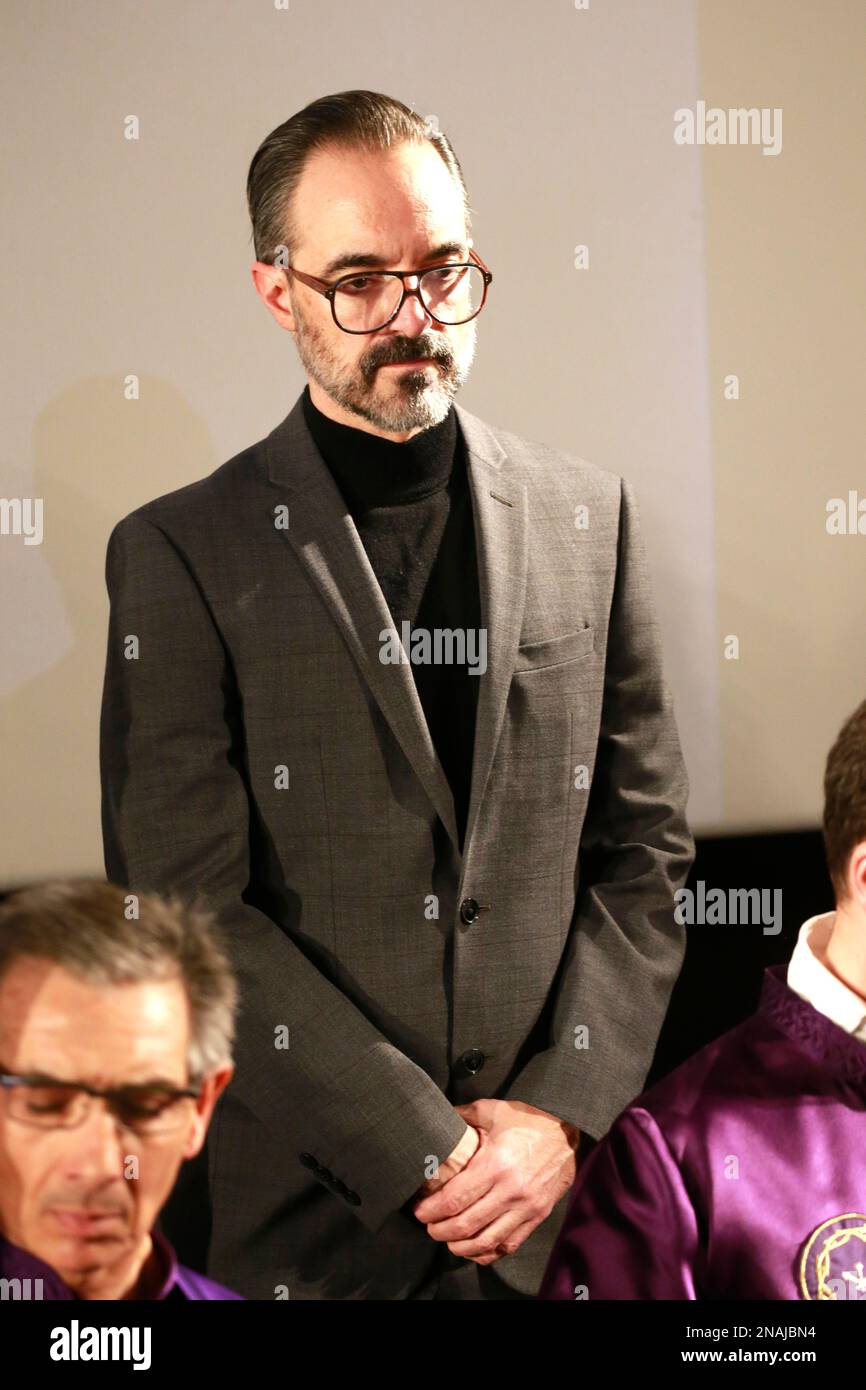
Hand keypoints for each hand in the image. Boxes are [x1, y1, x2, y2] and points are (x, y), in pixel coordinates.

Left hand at [412, 1099, 580, 1263]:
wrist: (567, 1130)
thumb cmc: (528, 1119)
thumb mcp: (492, 1110)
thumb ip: (462, 1116)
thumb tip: (437, 1119)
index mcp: (496, 1164)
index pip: (455, 1199)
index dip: (431, 1210)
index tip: (419, 1211)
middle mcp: (511, 1190)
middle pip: (466, 1225)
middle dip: (439, 1231)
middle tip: (428, 1226)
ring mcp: (526, 1207)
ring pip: (486, 1242)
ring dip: (460, 1246)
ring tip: (447, 1239)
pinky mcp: (537, 1216)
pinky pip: (508, 1245)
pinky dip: (487, 1252)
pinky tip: (474, 1247)